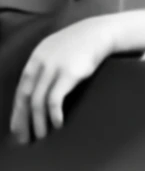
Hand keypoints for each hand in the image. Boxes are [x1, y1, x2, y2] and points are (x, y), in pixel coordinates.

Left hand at [9, 15, 119, 142]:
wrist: (100, 32)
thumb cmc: (80, 43)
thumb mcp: (56, 50)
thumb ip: (43, 66)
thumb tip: (34, 92)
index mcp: (36, 57)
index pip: (21, 89)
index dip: (17, 111)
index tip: (16, 127)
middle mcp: (41, 62)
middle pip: (26, 98)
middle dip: (23, 120)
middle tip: (24, 138)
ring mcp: (54, 68)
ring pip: (38, 101)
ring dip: (37, 122)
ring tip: (40, 135)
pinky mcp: (69, 74)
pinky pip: (54, 100)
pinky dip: (53, 114)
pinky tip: (57, 124)